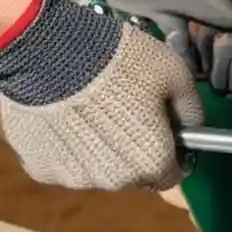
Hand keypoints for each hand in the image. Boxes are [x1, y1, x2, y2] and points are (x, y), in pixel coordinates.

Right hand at [0, 0, 202, 190]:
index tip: (160, 131)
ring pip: (95, 171)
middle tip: (121, 114)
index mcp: (151, 162)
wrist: (48, 50)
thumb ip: (190, 109)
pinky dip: (64, 148)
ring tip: (87, 113)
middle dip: (133, 152)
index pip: (170, 175)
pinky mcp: (39, 169)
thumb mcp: (174, 73)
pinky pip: (60, 164)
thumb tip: (192, 129)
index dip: (170, 154)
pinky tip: (61, 118)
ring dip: (97, 151)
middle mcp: (114, 181)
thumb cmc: (119, 61)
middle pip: (131, 175)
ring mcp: (73, 178)